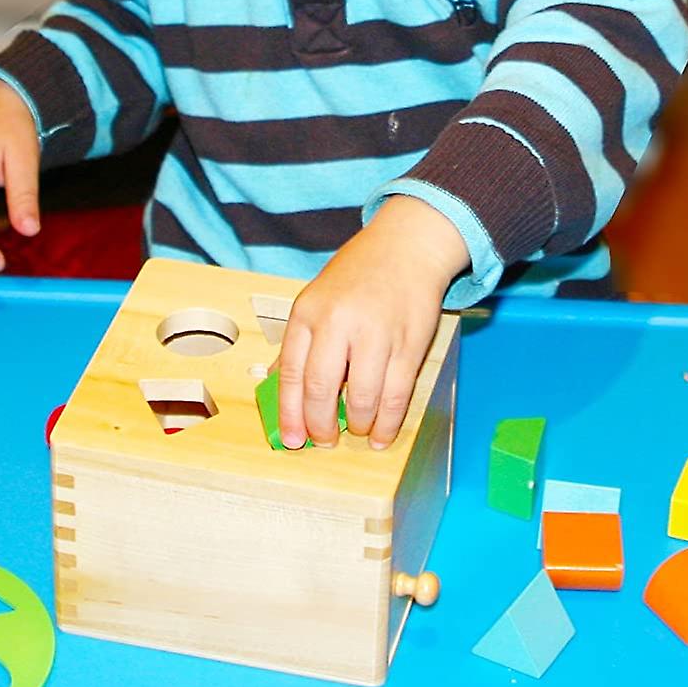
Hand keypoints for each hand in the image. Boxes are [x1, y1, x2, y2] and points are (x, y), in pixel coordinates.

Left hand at [275, 197, 469, 449]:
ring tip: (356, 430)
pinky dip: (388, 423)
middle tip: (324, 439)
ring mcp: (376, 333)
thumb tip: (278, 387)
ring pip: (361, 398)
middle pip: (321, 389)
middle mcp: (338, 322)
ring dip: (357, 424)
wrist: (405, 247)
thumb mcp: (315, 300)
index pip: (292, 373)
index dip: (290, 412)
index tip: (292, 439)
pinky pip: (396, 396)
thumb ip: (298, 343)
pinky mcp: (409, 344)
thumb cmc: (356, 276)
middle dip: (321, 425)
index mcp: (308, 312)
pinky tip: (381, 435)